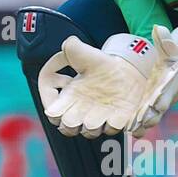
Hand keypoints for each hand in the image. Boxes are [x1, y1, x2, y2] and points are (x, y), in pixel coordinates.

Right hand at [37, 33, 157, 138]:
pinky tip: (116, 112)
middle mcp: (81, 111)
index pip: (54, 114)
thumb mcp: (82, 51)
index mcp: (68, 98)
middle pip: (68, 128)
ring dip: (92, 125)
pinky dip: (114, 124)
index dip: (54, 113)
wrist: (124, 69)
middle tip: (78, 111)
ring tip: (99, 110)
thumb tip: (67, 44)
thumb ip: (70, 47)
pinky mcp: (118, 118)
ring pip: (90, 131)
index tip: (63, 100)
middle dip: (71, 123)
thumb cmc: (99, 63)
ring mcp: (99, 117)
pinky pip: (114, 128)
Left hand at [131, 21, 177, 135]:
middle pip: (156, 108)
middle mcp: (165, 94)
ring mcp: (158, 100)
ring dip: (142, 123)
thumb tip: (158, 28)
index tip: (154, 105)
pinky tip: (129, 130)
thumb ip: (166, 40)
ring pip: (150, 114)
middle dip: (148, 117)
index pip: (165, 91)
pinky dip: (139, 122)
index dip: (160, 99)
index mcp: (170, 81)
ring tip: (132, 132)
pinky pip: (144, 114)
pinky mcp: (151, 103)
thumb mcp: (174, 47)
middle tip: (138, 126)